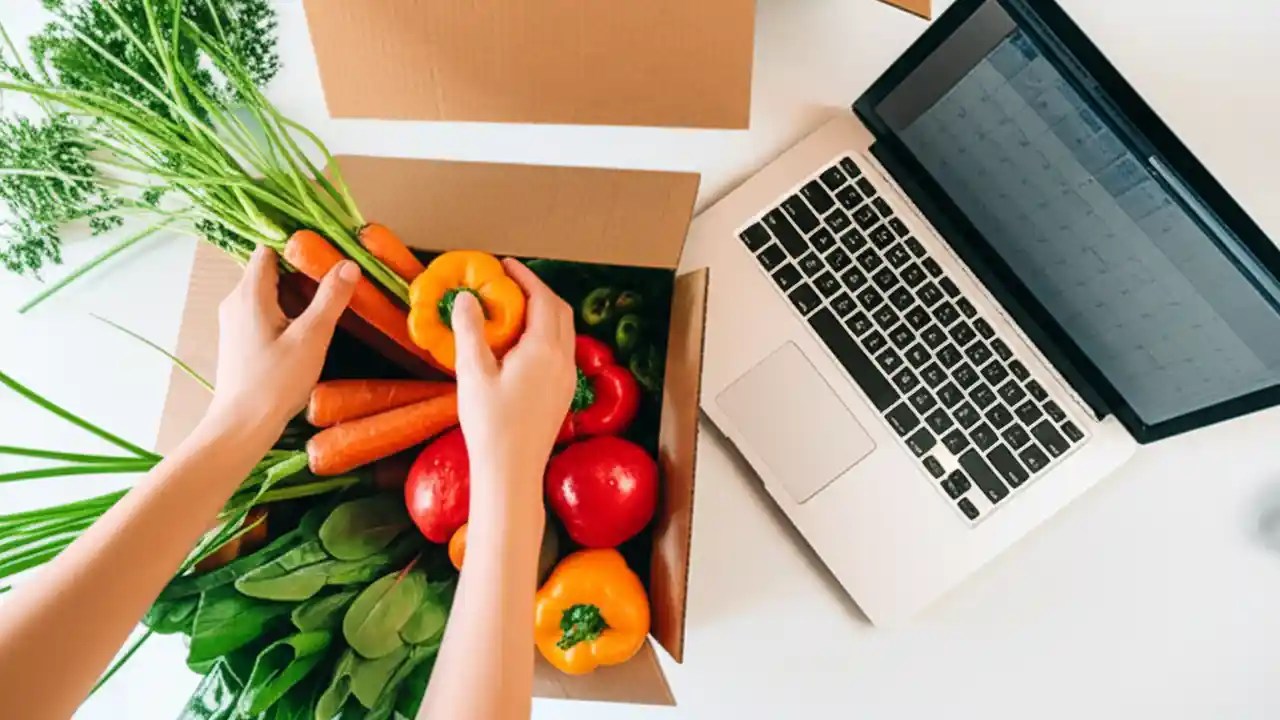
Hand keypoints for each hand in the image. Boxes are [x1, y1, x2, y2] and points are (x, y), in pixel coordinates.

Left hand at [206, 246, 358, 434]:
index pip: (268, 250)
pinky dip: (285, 313)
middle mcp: (236, 301)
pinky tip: (305, 331)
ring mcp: (234, 321)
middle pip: (269, 270)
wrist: (241, 425)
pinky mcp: (238, 340)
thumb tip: (348, 264)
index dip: (296, 248)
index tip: (326, 257)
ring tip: (326, 307)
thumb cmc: (275, 381)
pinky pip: (263, 312)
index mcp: (250, 293)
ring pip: (267, 293)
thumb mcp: (311, 338)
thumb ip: (330, 299)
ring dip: (295, 295)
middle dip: (301, 273)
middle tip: (334, 282)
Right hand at [451, 259, 575, 507]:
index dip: (525, 277)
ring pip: (564, 331)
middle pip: (559, 311)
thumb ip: (470, 330)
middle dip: (537, 291)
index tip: (505, 266)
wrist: (511, 471)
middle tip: (510, 283)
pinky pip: (561, 351)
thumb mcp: (473, 373)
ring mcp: (567, 378)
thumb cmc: (490, 425)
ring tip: (513, 310)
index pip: (542, 299)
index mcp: (544, 349)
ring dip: (544, 312)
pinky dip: (546, 334)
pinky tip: (521, 344)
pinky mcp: (563, 394)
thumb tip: (465, 297)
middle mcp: (563, 360)